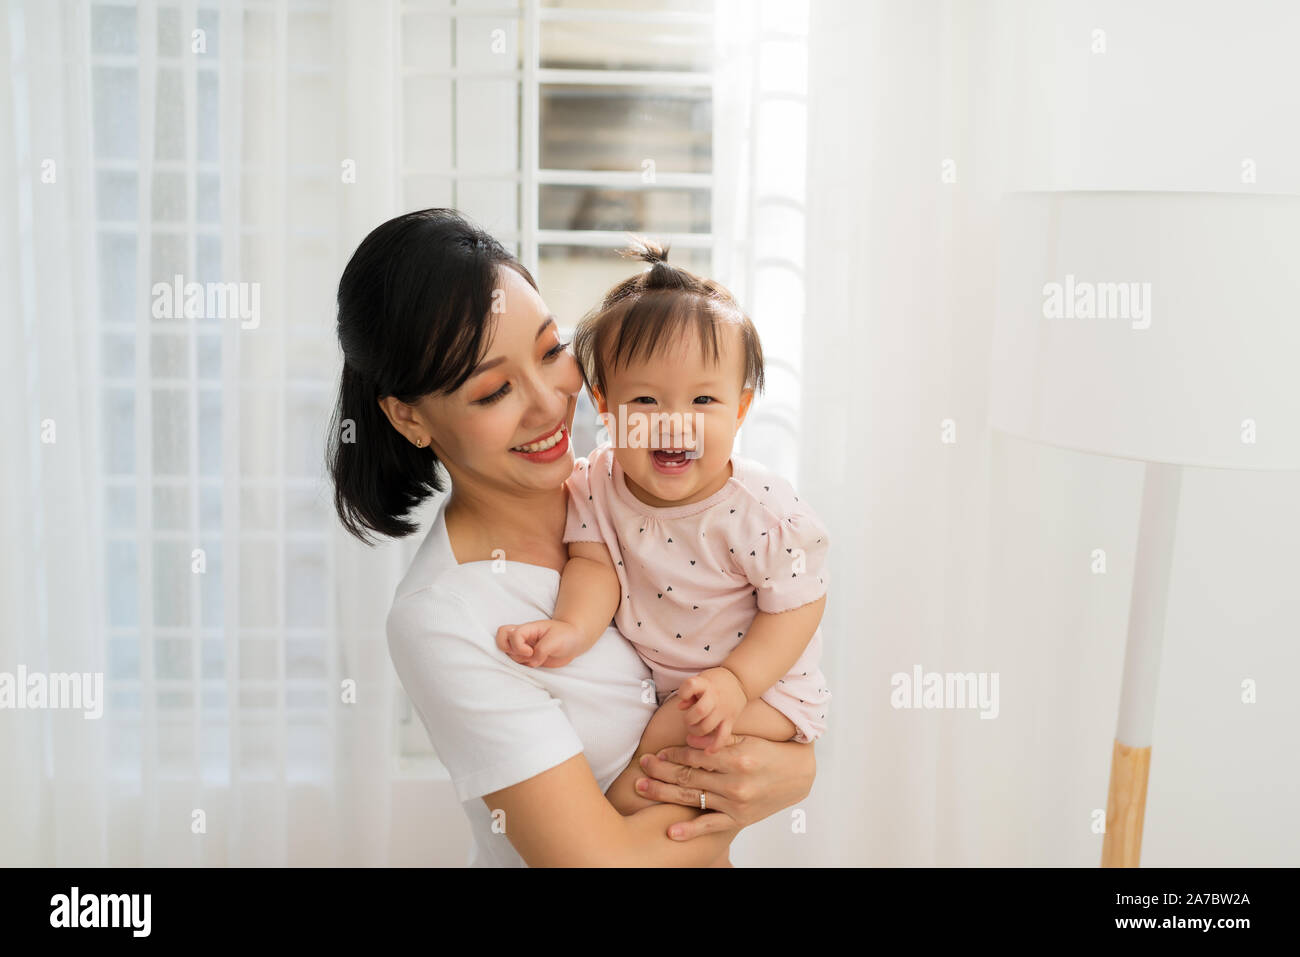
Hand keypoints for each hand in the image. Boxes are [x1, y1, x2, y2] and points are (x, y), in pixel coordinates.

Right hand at [495, 619, 584, 667]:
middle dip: (506, 649)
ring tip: (535, 659)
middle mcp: (523, 638)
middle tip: (523, 654)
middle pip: (501, 640)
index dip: (518, 646)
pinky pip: (517, 664)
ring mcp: (524, 648)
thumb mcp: (555, 641)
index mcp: (529, 629)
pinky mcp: (529, 659)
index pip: (513, 635)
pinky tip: (536, 664)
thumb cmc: (566, 635)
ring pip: (509, 655)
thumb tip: (532, 661)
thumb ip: (541, 651)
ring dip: (519, 660)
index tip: (531, 652)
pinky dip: (523, 666)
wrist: (575, 641)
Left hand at [634, 734, 816, 840]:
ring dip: (663, 792)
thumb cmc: (770, 753)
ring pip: (692, 797)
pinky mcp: (739, 819)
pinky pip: (710, 826)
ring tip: (642, 788)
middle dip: (660, 771)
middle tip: (641, 766)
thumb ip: (719, 739)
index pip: (695, 755)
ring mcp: (736, 803)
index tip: (658, 753)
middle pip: (688, 776)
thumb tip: (690, 740)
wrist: (798, 775)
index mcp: (737, 757)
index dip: (673, 754)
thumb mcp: (747, 738)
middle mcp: (735, 782)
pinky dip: (690, 830)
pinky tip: (671, 832)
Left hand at [676, 667, 748, 753]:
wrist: (739, 680)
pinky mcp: (731, 720)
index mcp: (705, 684)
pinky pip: (723, 736)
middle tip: (688, 720)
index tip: (684, 696)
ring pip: (707, 726)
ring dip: (696, 731)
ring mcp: (723, 710)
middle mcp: (715, 697)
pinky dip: (715, 745)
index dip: (683, 692)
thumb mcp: (701, 680)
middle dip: (689, 719)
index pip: (691, 685)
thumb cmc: (714, 682)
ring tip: (694, 730)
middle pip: (699, 711)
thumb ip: (689, 692)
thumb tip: (681, 706)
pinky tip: (708, 751)